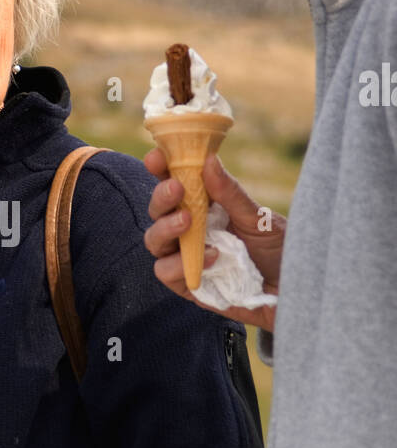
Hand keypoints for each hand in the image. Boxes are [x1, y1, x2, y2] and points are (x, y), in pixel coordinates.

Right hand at [142, 150, 284, 331]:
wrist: (292, 290)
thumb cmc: (276, 249)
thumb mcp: (257, 217)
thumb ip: (230, 193)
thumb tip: (208, 160)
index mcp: (203, 206)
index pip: (174, 183)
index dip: (161, 168)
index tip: (157, 157)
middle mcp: (190, 230)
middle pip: (157, 210)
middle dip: (161, 197)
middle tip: (177, 189)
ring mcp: (186, 257)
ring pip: (154, 240)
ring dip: (164, 228)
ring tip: (187, 222)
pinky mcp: (188, 284)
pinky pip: (165, 272)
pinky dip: (180, 263)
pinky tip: (212, 258)